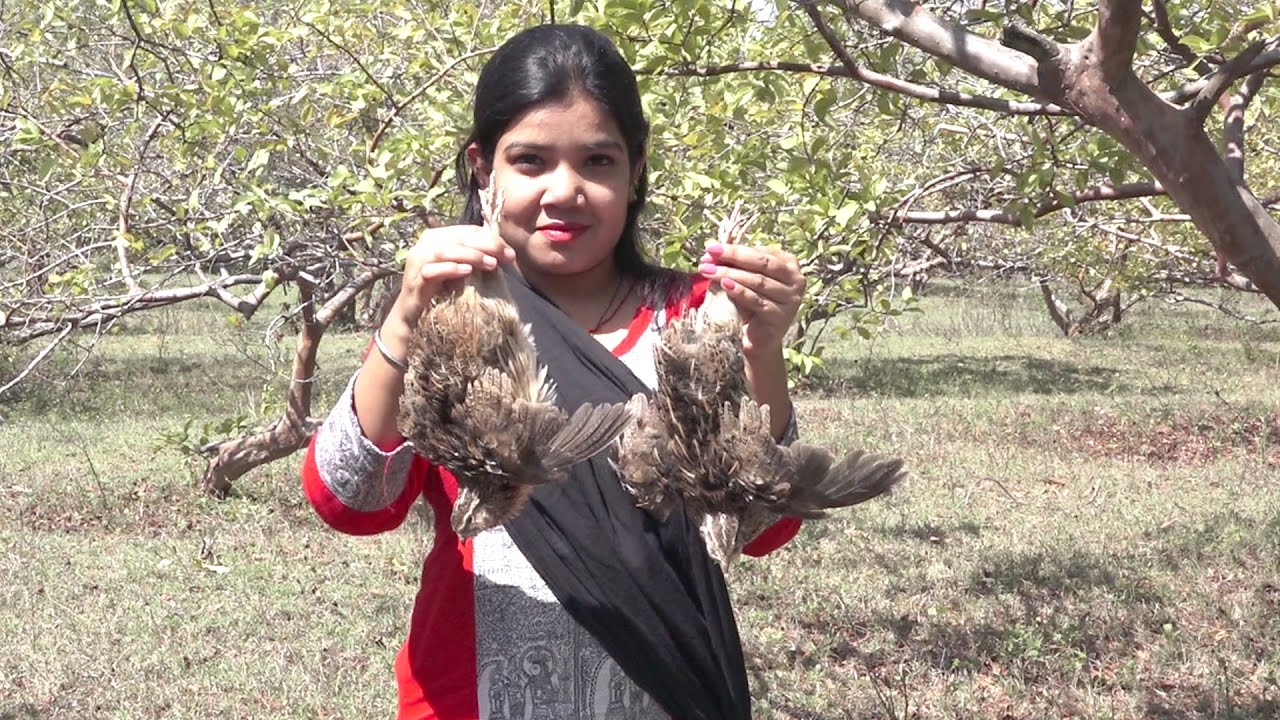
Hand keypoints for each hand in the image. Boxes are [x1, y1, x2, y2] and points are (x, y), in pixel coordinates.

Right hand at [384, 223, 514, 336]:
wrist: (416, 317)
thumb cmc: (443, 291)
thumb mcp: (463, 270)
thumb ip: (478, 258)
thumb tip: (507, 253)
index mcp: (438, 237)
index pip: (468, 231)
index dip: (491, 239)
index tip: (510, 253)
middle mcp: (425, 245)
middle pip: (458, 238)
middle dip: (485, 245)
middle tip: (506, 257)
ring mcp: (418, 262)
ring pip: (444, 250)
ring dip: (470, 255)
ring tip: (491, 264)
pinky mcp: (414, 281)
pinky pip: (431, 271)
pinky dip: (450, 269)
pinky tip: (466, 271)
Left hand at [698, 207, 804, 353]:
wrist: (758, 338)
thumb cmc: (751, 304)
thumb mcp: (746, 280)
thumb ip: (735, 264)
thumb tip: (712, 250)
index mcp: (789, 265)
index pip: (761, 252)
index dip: (736, 249)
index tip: (712, 248)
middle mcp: (795, 280)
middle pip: (762, 263)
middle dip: (733, 257)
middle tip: (710, 254)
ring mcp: (790, 300)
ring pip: (758, 281)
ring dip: (731, 274)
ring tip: (710, 270)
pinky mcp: (781, 317)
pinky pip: (757, 301)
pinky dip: (739, 291)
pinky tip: (724, 285)